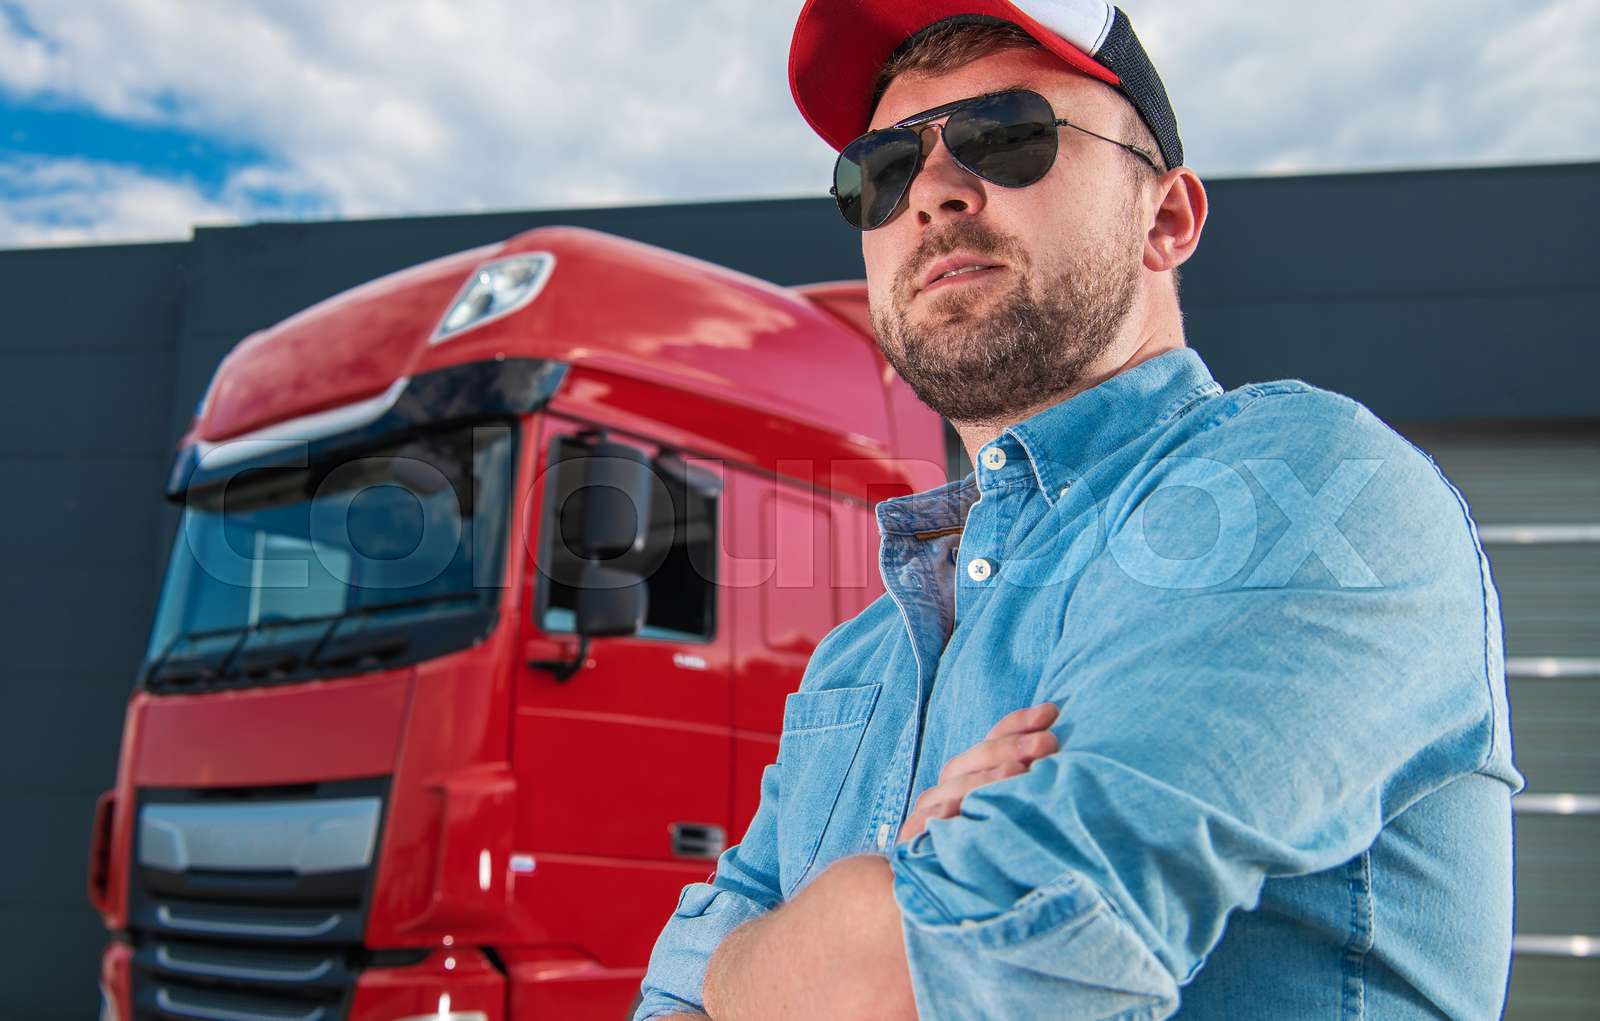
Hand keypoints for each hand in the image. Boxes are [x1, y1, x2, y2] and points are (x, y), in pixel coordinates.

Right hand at [897, 702, 1059, 843]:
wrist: (949, 894)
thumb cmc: (996, 849)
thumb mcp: (1016, 811)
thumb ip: (1033, 784)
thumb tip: (1061, 748)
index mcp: (973, 773)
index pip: (994, 738)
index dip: (1019, 723)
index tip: (1051, 713)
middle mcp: (951, 787)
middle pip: (977, 758)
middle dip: (1013, 746)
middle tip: (1047, 742)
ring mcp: (932, 811)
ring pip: (956, 787)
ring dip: (986, 777)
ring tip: (1017, 771)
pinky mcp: (916, 839)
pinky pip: (927, 822)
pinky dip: (944, 813)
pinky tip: (964, 807)